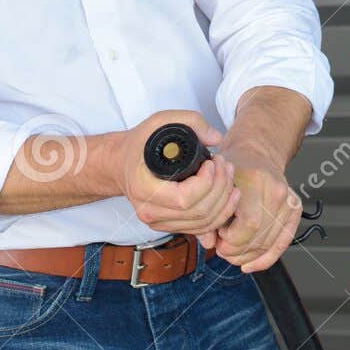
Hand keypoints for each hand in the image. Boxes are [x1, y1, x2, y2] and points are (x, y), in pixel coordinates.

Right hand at [119, 111, 238, 236]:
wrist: (121, 164)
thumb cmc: (140, 144)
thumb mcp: (160, 121)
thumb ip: (190, 121)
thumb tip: (216, 138)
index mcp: (144, 188)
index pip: (184, 199)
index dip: (207, 183)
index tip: (212, 162)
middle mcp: (149, 211)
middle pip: (199, 212)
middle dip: (221, 187)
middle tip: (225, 165)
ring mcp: (159, 222)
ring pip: (204, 223)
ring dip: (225, 201)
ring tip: (228, 176)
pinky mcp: (169, 225)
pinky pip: (201, 228)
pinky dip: (220, 214)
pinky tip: (228, 196)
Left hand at [209, 143, 300, 272]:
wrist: (257, 152)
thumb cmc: (235, 166)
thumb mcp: (216, 183)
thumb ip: (210, 214)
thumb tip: (208, 242)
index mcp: (255, 181)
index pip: (249, 223)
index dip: (232, 239)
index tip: (220, 238)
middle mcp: (276, 191)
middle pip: (258, 237)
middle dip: (236, 251)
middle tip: (222, 249)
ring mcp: (288, 201)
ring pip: (268, 244)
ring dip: (247, 256)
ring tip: (232, 253)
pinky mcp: (295, 210)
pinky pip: (282, 243)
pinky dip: (266, 258)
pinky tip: (251, 264)